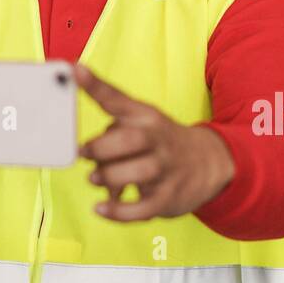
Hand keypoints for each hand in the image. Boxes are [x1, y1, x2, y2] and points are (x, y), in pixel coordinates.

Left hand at [75, 62, 234, 221]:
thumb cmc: (160, 142)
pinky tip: (102, 208)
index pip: (117, 98)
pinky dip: (118, 212)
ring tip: (95, 178)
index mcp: (145, 116)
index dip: (95, 85)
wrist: (208, 162)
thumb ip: (110, 130)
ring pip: (137, 173)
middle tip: (84, 153)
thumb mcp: (142, 123)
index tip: (75, 70)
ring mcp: (165, 169)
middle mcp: (157, 139)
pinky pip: (142, 208)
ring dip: (110, 177)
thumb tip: (84, 155)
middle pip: (130, 139)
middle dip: (102, 147)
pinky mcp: (168, 198)